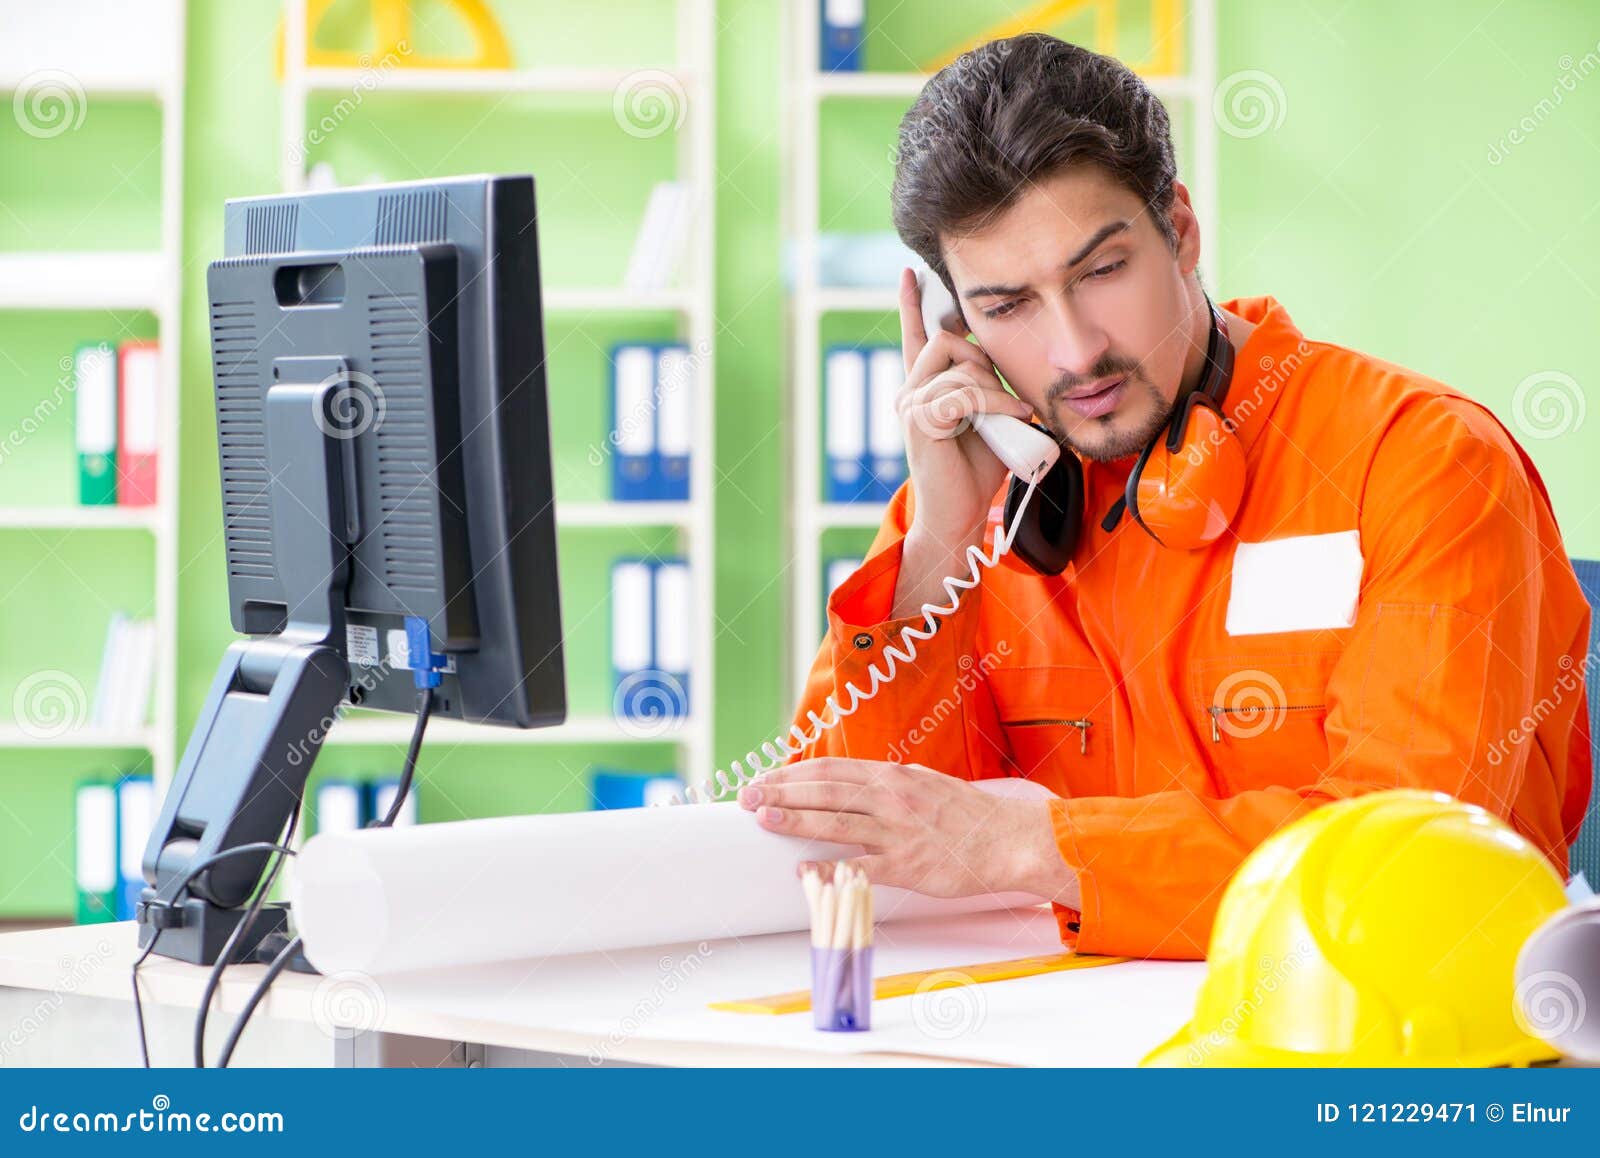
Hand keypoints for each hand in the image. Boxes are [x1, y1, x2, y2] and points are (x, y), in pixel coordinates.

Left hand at [738, 758, 1079, 906]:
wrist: (1010, 839)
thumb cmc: (967, 814)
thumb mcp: (924, 783)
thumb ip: (886, 783)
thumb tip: (850, 784)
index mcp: (892, 775)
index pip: (830, 768)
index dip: (792, 772)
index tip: (764, 777)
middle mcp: (891, 797)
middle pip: (825, 790)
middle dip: (781, 791)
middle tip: (746, 795)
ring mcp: (898, 831)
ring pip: (836, 821)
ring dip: (795, 820)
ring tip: (762, 818)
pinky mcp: (908, 865)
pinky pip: (861, 866)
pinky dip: (829, 867)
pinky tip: (802, 870)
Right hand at [896, 268, 1034, 561]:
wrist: (962, 514)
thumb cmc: (979, 469)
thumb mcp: (991, 416)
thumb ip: (988, 386)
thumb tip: (1005, 357)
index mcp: (924, 388)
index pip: (915, 336)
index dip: (911, 303)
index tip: (910, 273)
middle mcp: (910, 392)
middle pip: (946, 340)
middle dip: (983, 359)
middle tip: (1004, 394)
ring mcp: (911, 405)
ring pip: (958, 366)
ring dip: (994, 388)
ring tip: (1013, 413)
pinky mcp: (920, 421)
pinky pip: (963, 393)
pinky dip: (995, 403)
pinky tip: (1013, 415)